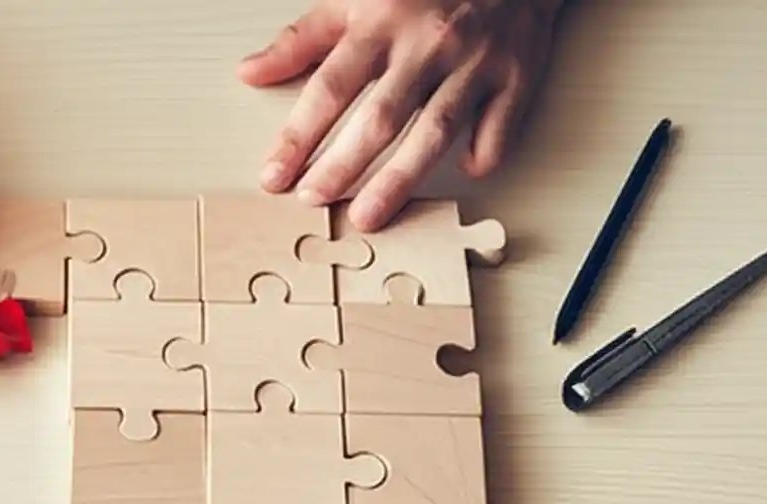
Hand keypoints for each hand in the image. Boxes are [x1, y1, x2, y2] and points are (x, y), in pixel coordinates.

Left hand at [239, 0, 563, 230]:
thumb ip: (302, 40)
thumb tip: (250, 72)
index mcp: (381, 24)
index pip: (329, 89)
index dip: (298, 137)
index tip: (274, 176)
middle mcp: (427, 45)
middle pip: (380, 117)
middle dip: (343, 166)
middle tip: (314, 201)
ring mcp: (474, 62)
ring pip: (434, 131)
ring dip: (400, 180)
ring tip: (369, 216)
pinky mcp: (516, 74)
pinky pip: (499, 125)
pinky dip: (484, 152)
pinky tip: (466, 172)